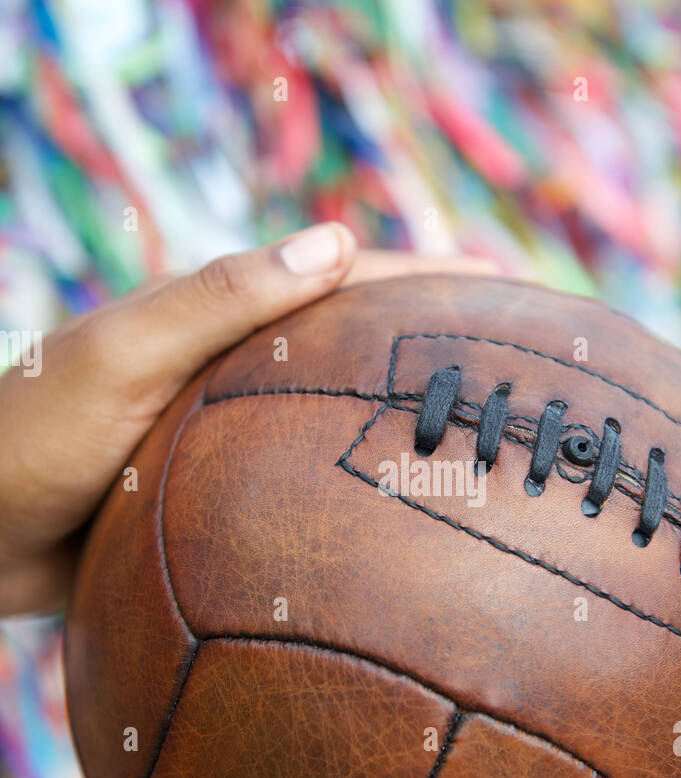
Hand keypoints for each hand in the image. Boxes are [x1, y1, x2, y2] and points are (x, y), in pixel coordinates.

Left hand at [0, 223, 497, 616]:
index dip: (438, 277)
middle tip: (533, 369)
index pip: (352, 278)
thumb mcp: (120, 357)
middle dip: (446, 344)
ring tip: (493, 450)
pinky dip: (361, 495)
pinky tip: (406, 534)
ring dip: (411, 422)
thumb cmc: (26, 433)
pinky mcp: (224, 494)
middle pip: (364, 343)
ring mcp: (237, 431)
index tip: (520, 292)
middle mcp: (241, 364)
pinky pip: (309, 488)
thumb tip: (340, 242)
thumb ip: (216, 299)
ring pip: (343, 418)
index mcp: (224, 313)